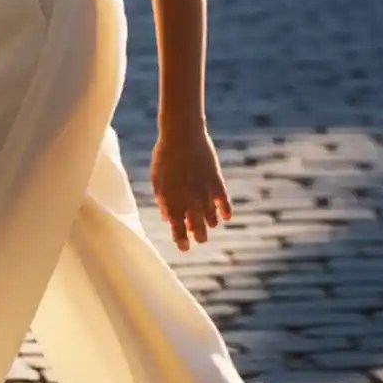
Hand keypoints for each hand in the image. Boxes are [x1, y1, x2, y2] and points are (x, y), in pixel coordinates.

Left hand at [150, 125, 232, 251]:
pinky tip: (225, 216)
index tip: (184, 247)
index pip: (177, 230)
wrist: (182, 135)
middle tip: (200, 239)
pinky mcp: (217, 183)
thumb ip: (163, 201)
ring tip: (210, 224)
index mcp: (172, 202)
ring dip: (210, 223)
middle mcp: (189, 202)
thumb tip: (168, 218)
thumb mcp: (157, 180)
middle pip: (197, 228)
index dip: (181, 241)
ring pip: (211, 218)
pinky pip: (225, 204)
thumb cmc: (164, 157)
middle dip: (198, 236)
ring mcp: (205, 194)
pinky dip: (226, 212)